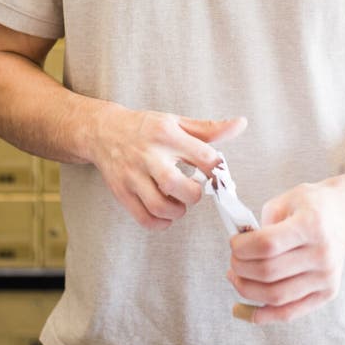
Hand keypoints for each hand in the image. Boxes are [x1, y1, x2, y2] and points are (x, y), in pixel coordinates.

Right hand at [89, 103, 246, 230]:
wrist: (104, 131)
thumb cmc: (146, 127)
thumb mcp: (177, 122)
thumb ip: (210, 129)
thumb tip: (240, 125)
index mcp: (167, 134)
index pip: (203, 157)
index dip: (216, 171)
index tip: (214, 175)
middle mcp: (149, 155)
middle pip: (178, 185)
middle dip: (194, 195)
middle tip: (193, 191)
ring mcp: (133, 175)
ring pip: (160, 206)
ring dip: (177, 211)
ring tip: (178, 202)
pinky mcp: (122, 192)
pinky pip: (145, 219)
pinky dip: (160, 222)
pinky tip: (165, 212)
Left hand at [228, 181, 344, 323]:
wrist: (343, 216)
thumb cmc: (311, 206)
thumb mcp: (285, 200)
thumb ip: (262, 223)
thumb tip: (240, 249)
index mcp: (310, 225)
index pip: (268, 244)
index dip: (242, 247)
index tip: (233, 243)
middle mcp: (321, 254)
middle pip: (269, 272)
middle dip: (240, 267)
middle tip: (233, 260)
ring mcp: (326, 277)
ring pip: (276, 296)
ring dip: (247, 290)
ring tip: (236, 277)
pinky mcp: (326, 293)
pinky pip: (290, 312)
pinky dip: (265, 315)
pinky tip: (246, 310)